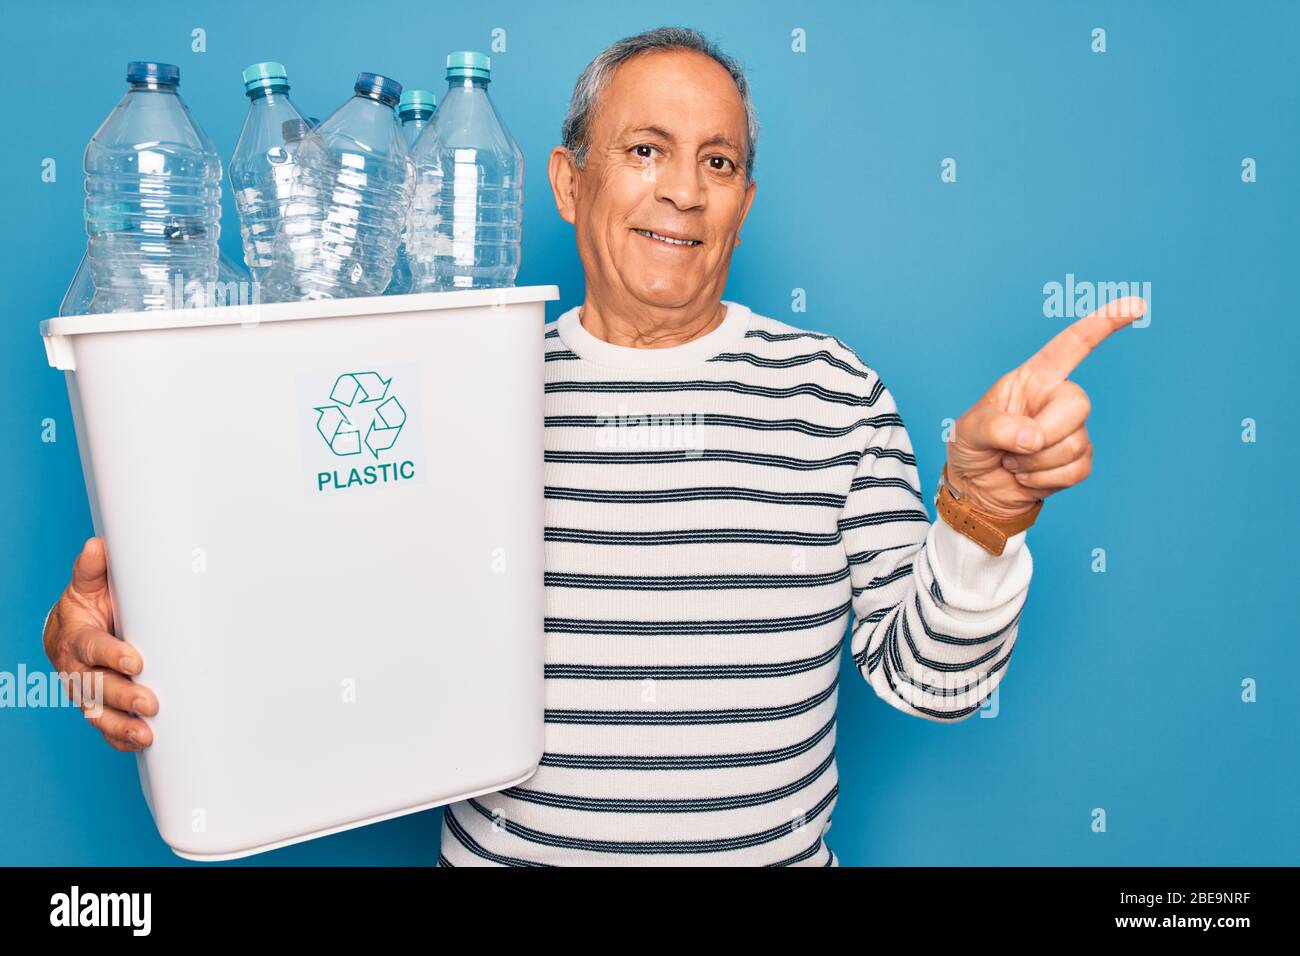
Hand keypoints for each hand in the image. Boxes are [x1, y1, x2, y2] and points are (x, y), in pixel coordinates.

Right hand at [43, 536, 156, 751]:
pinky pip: (107, 728)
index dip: (111, 655)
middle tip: (151, 702)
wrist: (73, 632)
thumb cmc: (89, 607)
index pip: (92, 649)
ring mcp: (87, 693)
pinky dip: (120, 740)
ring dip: (121, 726)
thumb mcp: (88, 586)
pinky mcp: (99, 707)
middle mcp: (78, 671)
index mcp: (76, 639)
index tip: (135, 660)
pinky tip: (141, 745)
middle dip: (123, 696)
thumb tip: (98, 546)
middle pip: (96, 687)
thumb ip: (92, 570)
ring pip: (99, 714)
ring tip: (146, 734)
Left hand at [945, 296, 1145, 517]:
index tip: (1136, 304)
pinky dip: (1045, 480)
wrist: (976, 488)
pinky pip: (1077, 470)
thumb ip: (998, 428)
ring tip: (1012, 463)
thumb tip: (1034, 438)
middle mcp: (1055, 399)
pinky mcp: (1077, 460)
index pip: (1071, 346)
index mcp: (1032, 378)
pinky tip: (1026, 476)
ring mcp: (1070, 430)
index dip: (1102, 324)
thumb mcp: (970, 430)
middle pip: (1078, 405)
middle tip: (1012, 451)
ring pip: (1075, 444)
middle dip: (1046, 434)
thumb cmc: (971, 447)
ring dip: (1036, 463)